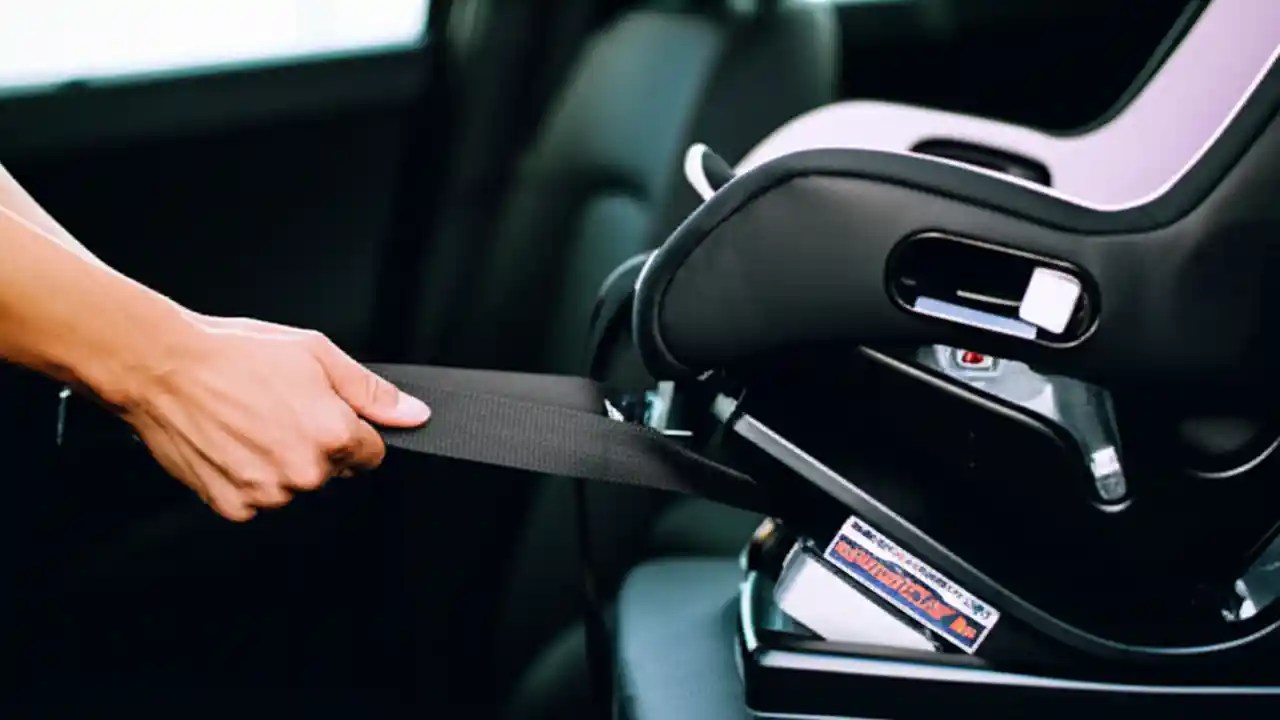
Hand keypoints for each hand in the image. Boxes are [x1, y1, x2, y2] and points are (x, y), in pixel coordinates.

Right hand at [114, 314, 429, 521]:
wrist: (164, 368)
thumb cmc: (237, 354)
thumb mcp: (317, 354)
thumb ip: (371, 392)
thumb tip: (414, 415)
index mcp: (335, 436)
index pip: (371, 453)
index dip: (350, 430)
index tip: (319, 412)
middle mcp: (305, 472)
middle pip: (332, 471)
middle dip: (315, 445)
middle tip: (277, 409)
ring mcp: (268, 494)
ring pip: (293, 487)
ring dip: (280, 464)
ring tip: (249, 423)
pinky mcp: (233, 507)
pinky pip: (256, 499)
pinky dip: (247, 478)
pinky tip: (231, 444)